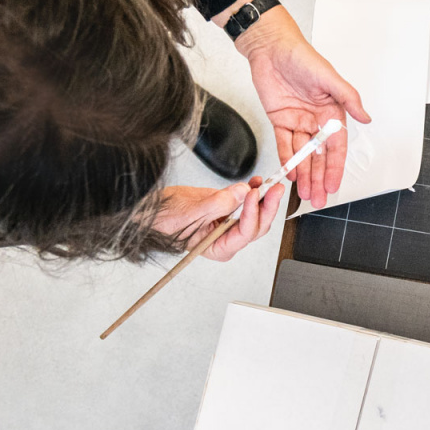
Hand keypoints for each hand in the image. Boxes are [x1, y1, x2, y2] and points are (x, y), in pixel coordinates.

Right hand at [155, 177, 285, 260]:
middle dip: (267, 206)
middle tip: (274, 189)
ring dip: (263, 197)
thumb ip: (219, 203)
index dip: (252, 213)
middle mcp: (228, 238)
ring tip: (267, 182)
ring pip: (256, 213)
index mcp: (219, 247)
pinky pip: (246, 202)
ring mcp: (229, 224)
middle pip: (256, 225)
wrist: (155, 209)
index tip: (253, 194)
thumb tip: (242, 192)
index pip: (244, 233)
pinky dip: (252, 190)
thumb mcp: (191, 211)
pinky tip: (256, 181)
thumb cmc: (165, 219)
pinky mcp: (228, 210)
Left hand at [217, 0, 369, 208]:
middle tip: (319, 198)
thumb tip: (367, 117)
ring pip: (301, 155)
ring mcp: (298, 121)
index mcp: (332, 111)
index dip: (335, 167)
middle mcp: (316, 120)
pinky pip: (284, 144)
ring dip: (304, 174)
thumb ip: (348, 98)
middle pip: (318, 156)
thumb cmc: (302, 57)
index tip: (334, 185)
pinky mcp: (280, 120)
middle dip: (319, 178)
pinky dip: (287, 159)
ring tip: (305, 193)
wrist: (271, 48)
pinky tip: (290, 174)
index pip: (336, 146)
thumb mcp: (329, 77)